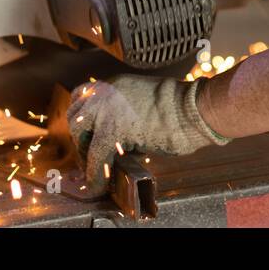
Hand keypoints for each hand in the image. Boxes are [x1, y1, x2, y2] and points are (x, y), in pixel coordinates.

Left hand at [66, 75, 228, 190]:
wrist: (192, 108)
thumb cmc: (177, 107)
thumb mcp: (142, 99)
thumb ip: (123, 111)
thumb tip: (112, 134)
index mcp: (113, 85)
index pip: (82, 98)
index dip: (82, 120)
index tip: (85, 134)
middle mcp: (105, 93)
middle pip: (76, 116)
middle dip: (80, 139)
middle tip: (88, 156)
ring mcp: (107, 109)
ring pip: (82, 135)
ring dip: (85, 156)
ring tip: (94, 171)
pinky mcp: (114, 130)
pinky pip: (97, 155)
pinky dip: (96, 173)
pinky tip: (99, 184)